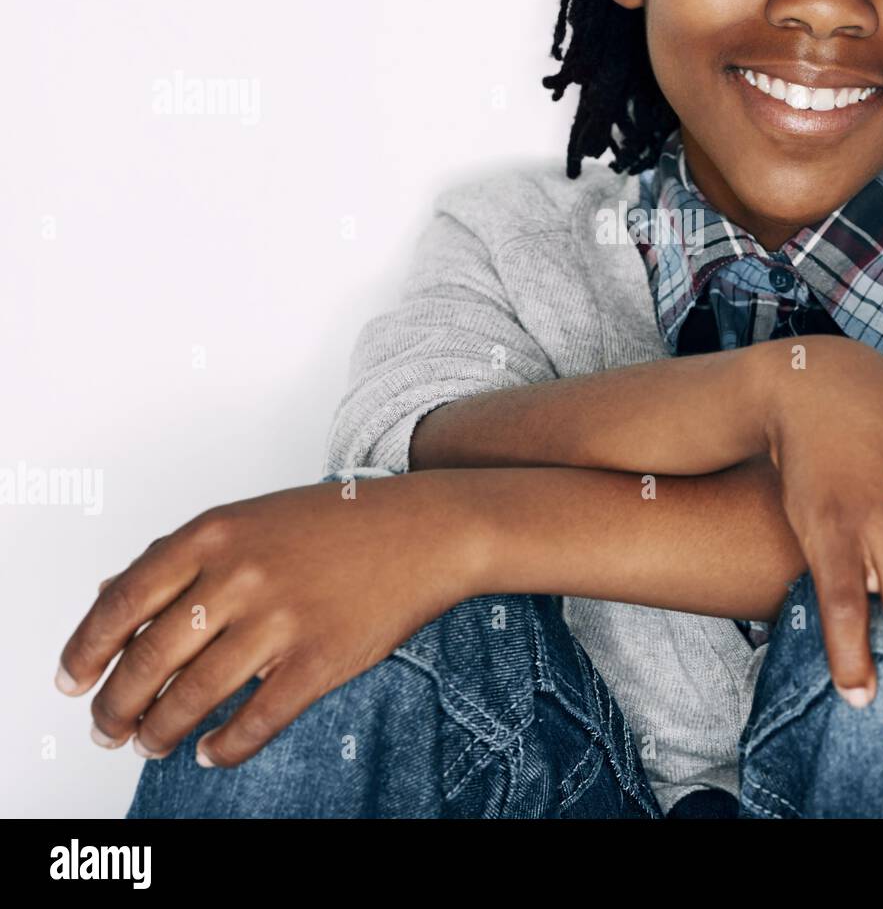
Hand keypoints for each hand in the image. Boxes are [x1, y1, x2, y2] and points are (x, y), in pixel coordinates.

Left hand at [55, 472, 487, 766]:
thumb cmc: (340, 522)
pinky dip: (222, 747)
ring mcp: (281, 619)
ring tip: (153, 743)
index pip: (122, 602)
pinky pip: (254, 722)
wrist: (426, 530)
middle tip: (109, 727)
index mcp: (215, 534)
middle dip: (117, 707)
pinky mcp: (318, 660)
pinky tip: (210, 750)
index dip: (85, 651)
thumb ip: (182, 555)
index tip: (71, 680)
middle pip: (149, 660)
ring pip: (192, 698)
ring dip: (160, 732)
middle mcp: (240, 575)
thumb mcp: (250, 517)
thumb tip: (110, 597)